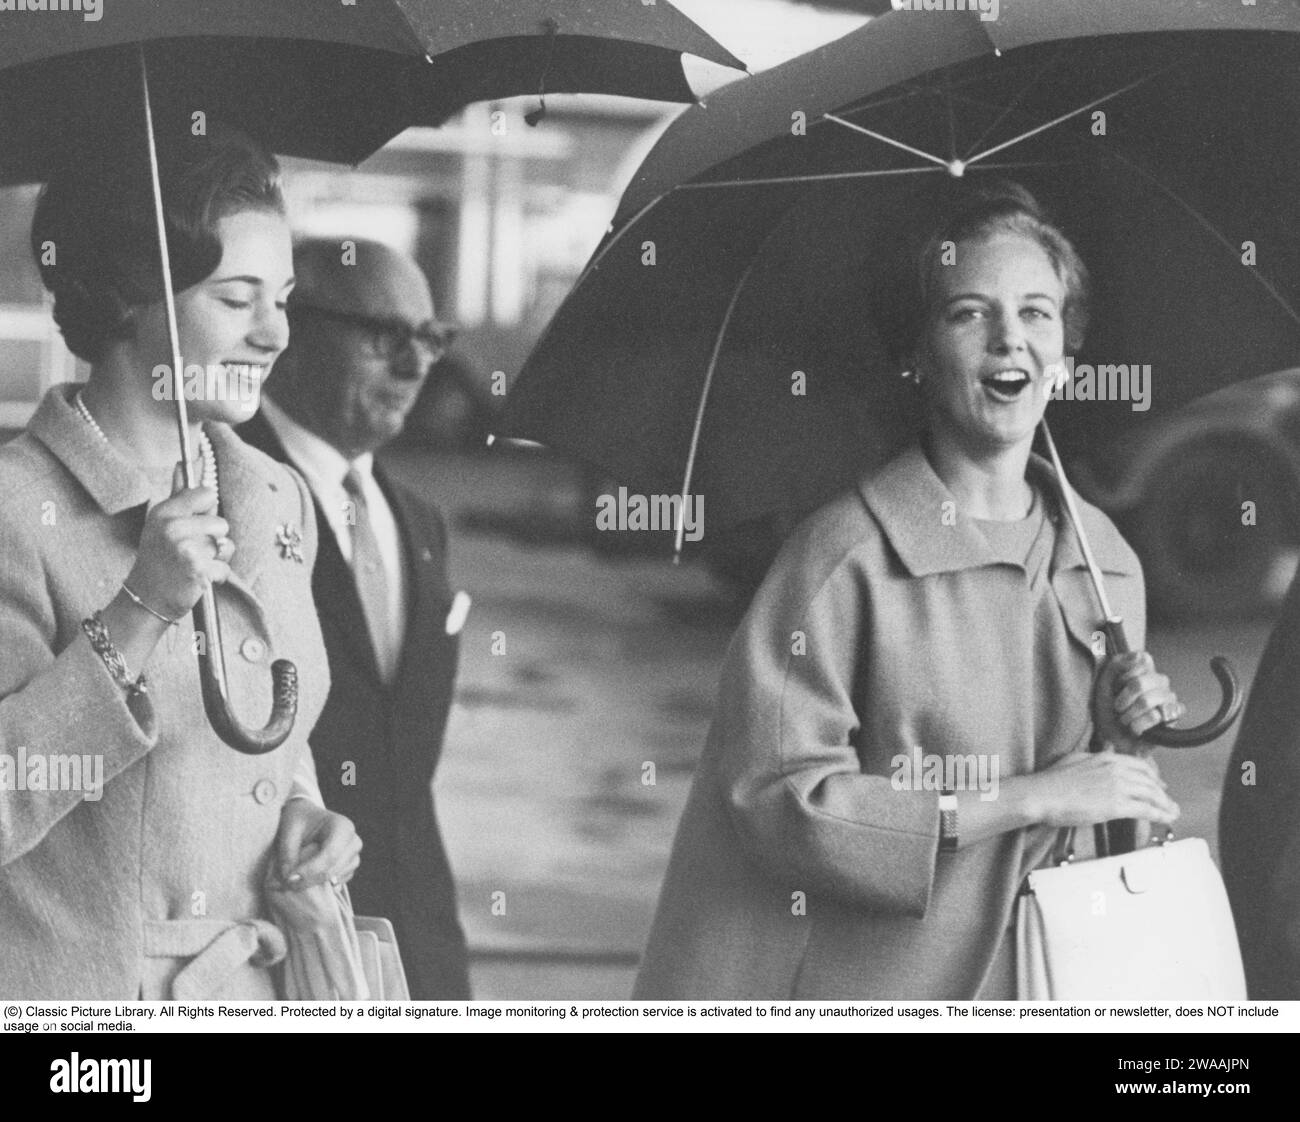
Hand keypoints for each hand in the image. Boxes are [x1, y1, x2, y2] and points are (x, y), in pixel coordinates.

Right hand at [122, 464, 233, 620]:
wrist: (145, 599)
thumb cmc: (157, 559)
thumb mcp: (159, 523)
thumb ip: (178, 494)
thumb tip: (183, 463)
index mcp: (165, 512)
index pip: (207, 493)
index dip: (207, 509)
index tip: (195, 522)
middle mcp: (173, 527)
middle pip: (221, 522)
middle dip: (213, 538)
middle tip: (191, 550)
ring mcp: (185, 549)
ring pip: (225, 546)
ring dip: (216, 558)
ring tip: (193, 564)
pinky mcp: (198, 571)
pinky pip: (224, 568)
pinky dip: (216, 576)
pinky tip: (196, 579)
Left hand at [273, 799, 361, 890]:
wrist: (307, 817)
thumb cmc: (299, 820)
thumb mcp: (288, 830)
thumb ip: (288, 854)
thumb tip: (289, 879)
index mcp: (341, 826)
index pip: (331, 854)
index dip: (310, 870)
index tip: (289, 879)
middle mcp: (353, 840)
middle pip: (334, 868)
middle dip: (310, 879)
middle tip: (287, 884)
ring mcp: (353, 854)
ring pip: (337, 877)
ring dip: (315, 882)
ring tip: (296, 879)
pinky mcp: (349, 866)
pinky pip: (339, 882)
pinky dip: (323, 885)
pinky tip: (308, 879)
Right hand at [1030, 748, 1179, 828]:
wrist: (1042, 794)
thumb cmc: (1051, 780)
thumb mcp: (1076, 759)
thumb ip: (1094, 758)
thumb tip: (1103, 753)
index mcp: (1107, 758)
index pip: (1140, 765)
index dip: (1154, 776)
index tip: (1159, 784)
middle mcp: (1116, 770)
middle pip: (1150, 781)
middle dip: (1163, 794)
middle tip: (1169, 802)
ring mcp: (1118, 787)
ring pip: (1152, 795)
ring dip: (1166, 805)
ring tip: (1173, 813)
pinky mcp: (1117, 805)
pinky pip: (1147, 810)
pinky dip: (1161, 815)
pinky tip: (1166, 819)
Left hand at [1092, 650, 1184, 748]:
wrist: (1111, 738)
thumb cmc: (1107, 710)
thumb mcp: (1103, 683)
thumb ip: (1117, 665)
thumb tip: (1139, 655)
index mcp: (1144, 669)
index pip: (1141, 661)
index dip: (1122, 677)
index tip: (1115, 688)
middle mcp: (1159, 681)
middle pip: (1139, 682)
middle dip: (1122, 699)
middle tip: (1118, 708)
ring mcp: (1169, 697)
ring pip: (1146, 700)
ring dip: (1128, 714)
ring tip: (1125, 720)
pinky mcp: (1173, 716)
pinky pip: (1155, 716)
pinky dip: (1138, 725)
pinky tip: (1136, 729)